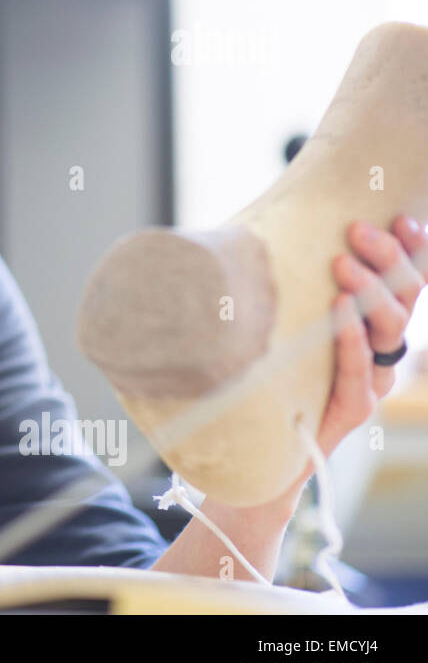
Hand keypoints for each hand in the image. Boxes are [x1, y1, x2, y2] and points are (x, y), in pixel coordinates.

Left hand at [264, 213, 426, 513]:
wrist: (256, 444)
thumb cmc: (264, 370)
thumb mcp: (277, 318)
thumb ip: (280, 282)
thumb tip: (250, 231)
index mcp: (370, 321)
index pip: (406, 280)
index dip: (412, 249)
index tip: (401, 218)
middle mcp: (379, 348)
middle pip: (404, 296)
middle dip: (387, 258)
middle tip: (357, 231)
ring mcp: (370, 379)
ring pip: (390, 330)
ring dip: (369, 292)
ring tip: (342, 266)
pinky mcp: (352, 409)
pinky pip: (360, 372)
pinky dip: (352, 342)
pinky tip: (341, 318)